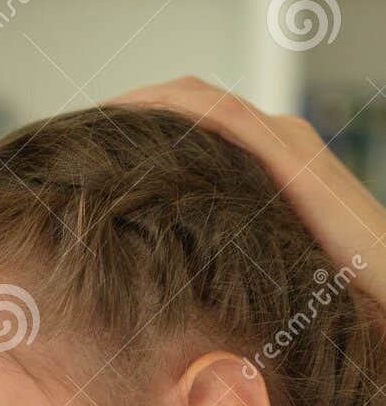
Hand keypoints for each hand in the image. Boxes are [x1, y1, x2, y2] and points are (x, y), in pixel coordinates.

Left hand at [108, 74, 385, 333]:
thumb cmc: (336, 305)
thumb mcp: (261, 277)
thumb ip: (219, 266)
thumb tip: (156, 293)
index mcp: (270, 166)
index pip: (192, 126)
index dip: (138, 130)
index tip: (84, 156)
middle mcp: (280, 141)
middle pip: (187, 103)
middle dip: (129, 111)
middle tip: (70, 138)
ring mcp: (290, 142)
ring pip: (198, 100)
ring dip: (139, 104)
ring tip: (85, 125)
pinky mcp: (295, 156)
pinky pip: (223, 117)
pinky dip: (173, 112)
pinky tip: (127, 122)